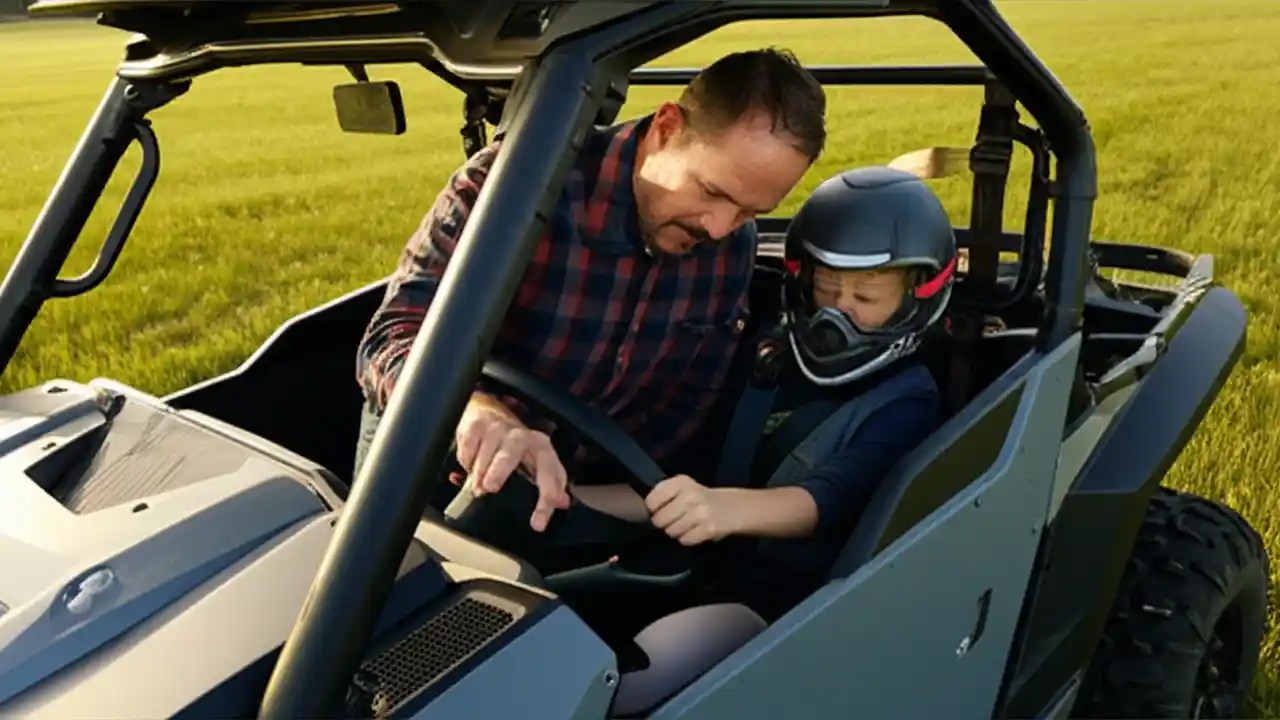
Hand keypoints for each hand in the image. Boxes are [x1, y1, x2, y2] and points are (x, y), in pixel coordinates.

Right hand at [455, 393, 569, 531]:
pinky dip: (467, 459)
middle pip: (512, 452)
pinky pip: (469, 443)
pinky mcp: (475, 424)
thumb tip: (563, 502)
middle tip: (489, 489)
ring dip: (479, 470)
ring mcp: (497, 428)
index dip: (546, 494)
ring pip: (487, 449)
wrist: (489, 410)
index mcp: (540, 446)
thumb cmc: (514, 445)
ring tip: (476, 487)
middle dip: (499, 470)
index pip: (549, 469)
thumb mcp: (535, 462)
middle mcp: (520, 435)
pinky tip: (469, 466)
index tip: (537, 524)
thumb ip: (550, 483)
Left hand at [645, 475, 732, 545]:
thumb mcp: (684, 488)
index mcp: (681, 482)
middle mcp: (690, 495)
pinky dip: (687, 539)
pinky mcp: (708, 529)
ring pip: (671, 531)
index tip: (660, 509)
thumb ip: (665, 495)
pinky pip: (684, 540)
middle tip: (674, 520)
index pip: (652, 500)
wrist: (734, 508)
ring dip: (676, 532)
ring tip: (686, 525)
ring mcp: (700, 513)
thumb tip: (645, 512)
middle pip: (659, 519)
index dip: (653, 509)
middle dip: (664, 523)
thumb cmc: (702, 498)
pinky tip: (694, 531)